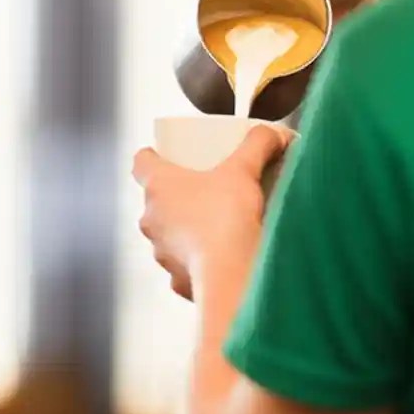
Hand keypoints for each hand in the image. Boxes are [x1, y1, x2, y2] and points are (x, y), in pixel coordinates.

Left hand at [132, 126, 291, 299]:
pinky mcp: (177, 280)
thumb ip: (258, 143)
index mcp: (158, 185)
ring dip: (189, 231)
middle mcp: (151, 219)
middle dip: (180, 196)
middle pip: (158, 200)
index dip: (154, 156)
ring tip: (220, 228)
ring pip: (170, 236)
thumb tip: (272, 133)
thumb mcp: (245, 169)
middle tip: (208, 190)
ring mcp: (161, 253)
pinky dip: (201, 262)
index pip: (141, 162)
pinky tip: (224, 259)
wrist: (229, 273)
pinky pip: (186, 266)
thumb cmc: (226, 215)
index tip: (168, 155)